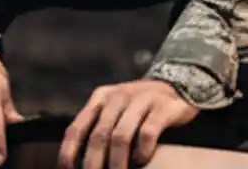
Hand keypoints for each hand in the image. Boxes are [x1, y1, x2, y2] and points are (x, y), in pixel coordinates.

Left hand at [58, 79, 199, 168]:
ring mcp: (142, 99)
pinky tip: (141, 161)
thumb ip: (98, 128)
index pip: (77, 127)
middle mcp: (119, 96)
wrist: (178, 85)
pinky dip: (142, 152)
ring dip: (117, 162)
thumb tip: (79, 161)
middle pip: (99, 136)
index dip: (69, 152)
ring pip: (121, 136)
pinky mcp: (164, 107)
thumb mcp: (115, 110)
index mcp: (101, 98)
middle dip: (93, 164)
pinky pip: (147, 133)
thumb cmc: (139, 107)